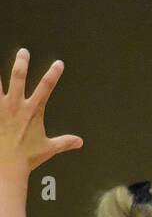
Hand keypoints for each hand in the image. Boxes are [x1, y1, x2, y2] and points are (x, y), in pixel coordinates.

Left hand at [0, 50, 82, 171]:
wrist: (6, 163)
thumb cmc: (26, 156)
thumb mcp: (48, 148)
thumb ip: (64, 142)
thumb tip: (79, 142)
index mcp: (33, 111)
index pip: (46, 87)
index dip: (53, 74)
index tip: (58, 64)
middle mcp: (16, 104)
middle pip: (18, 76)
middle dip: (22, 62)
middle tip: (23, 52)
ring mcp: (1, 106)